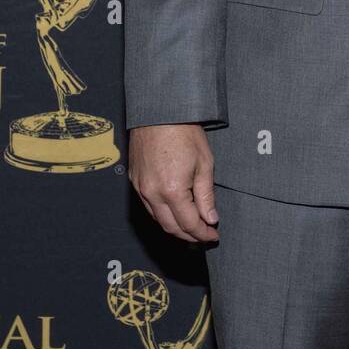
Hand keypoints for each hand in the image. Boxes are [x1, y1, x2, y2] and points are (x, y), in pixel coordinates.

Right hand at [128, 124, 218, 242]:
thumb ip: (206, 195)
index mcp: (172, 190)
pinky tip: (173, 212)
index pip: (189, 223)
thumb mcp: (204, 163)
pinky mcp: (135, 180)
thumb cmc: (184, 132)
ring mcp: (140, 188)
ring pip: (157, 219)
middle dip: (189, 236)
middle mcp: (152, 193)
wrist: (159, 112)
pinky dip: (162, 214)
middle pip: (171, 227)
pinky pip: (148, 206)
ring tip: (191, 228)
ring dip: (175, 227)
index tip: (213, 235)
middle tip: (203, 236)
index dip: (202, 233)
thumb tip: (210, 218)